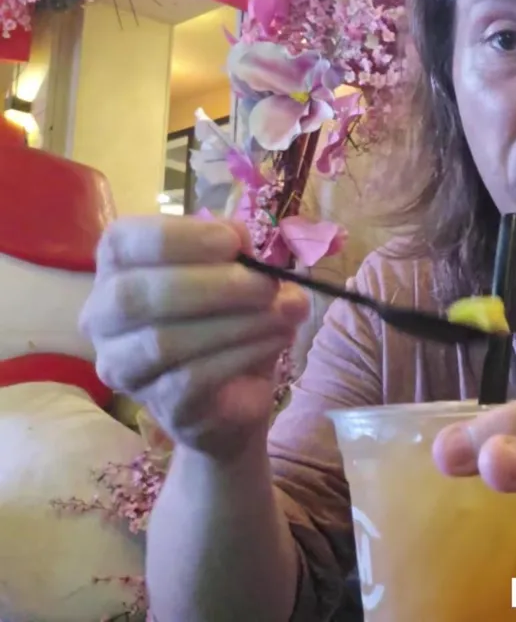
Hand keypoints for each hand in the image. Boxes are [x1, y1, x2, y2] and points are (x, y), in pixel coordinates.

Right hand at [79, 216, 309, 460]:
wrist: (236, 396)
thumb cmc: (227, 322)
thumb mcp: (238, 276)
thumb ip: (237, 254)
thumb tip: (244, 242)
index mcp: (118, 270)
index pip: (122, 242)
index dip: (178, 237)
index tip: (234, 240)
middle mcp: (103, 318)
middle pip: (135, 295)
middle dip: (211, 285)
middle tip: (266, 285)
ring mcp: (124, 368)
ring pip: (163, 341)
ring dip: (236, 322)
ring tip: (284, 315)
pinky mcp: (160, 406)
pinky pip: (192, 378)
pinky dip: (242, 354)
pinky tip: (275, 341)